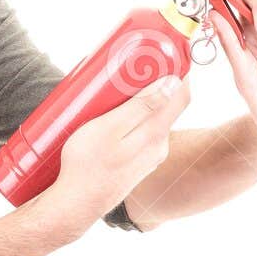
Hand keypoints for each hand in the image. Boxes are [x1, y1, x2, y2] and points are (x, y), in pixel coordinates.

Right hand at [33, 74, 190, 240]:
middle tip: (134, 60)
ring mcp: (148, 158)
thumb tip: (172, 83)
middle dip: (157, 79)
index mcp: (156, 134)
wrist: (74, 206)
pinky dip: (135, 117)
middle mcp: (158, 147)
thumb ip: (141, 108)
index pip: (182, 95)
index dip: (179, 68)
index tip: (165, 49)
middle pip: (168, 104)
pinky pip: (142, 133)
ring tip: (118, 83)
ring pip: (154, 119)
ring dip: (143, 99)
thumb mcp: (109, 129)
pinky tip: (114, 113)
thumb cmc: (86, 165)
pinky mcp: (136, 164)